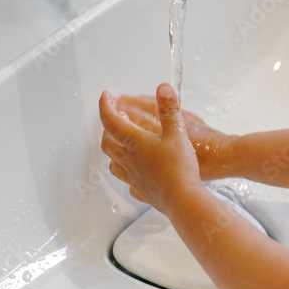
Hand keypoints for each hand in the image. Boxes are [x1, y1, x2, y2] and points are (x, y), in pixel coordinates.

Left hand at [99, 84, 203, 214]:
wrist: (183, 199)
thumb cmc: (179, 167)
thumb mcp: (178, 132)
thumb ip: (169, 109)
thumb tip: (163, 89)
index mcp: (135, 142)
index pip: (111, 120)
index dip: (105, 106)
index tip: (105, 96)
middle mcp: (129, 160)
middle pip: (108, 142)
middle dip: (108, 128)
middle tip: (117, 118)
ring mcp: (133, 177)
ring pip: (114, 163)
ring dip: (114, 151)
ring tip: (121, 145)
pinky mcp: (142, 191)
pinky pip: (129, 182)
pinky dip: (128, 173)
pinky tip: (136, 172)